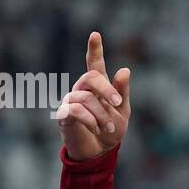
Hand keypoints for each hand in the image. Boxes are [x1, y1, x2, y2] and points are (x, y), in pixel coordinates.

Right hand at [56, 32, 130, 160]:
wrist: (99, 153)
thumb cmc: (111, 131)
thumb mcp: (122, 112)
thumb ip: (122, 92)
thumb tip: (124, 70)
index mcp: (98, 87)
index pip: (95, 64)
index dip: (95, 49)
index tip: (95, 34)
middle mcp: (82, 90)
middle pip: (90, 77)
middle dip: (107, 89)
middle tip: (118, 104)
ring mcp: (71, 102)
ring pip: (85, 97)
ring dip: (102, 113)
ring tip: (109, 128)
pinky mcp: (64, 116)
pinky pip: (75, 110)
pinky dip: (90, 120)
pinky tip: (97, 129)